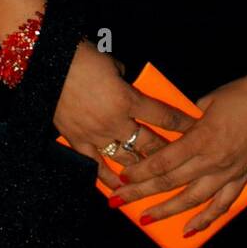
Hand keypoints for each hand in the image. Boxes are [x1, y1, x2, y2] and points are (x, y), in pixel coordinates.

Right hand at [52, 41, 198, 177]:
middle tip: (179, 162)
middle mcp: (116, 122)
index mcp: (129, 100)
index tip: (195, 129)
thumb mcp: (114, 65)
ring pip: (125, 159)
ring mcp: (96, 135)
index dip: (182, 123)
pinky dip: (107, 179)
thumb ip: (126, 80)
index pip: (163, 116)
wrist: (51, 64)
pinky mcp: (78, 141)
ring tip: (154, 178)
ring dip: (141, 169)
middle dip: (165, 153)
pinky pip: (95, 166)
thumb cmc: (85, 58)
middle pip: (148, 144)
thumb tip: (130, 86)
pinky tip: (118, 189)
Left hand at [107, 65, 246, 236]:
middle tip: (119, 203)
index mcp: (202, 138)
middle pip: (171, 182)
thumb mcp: (209, 99)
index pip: (163, 161)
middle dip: (142, 194)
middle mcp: (214, 160)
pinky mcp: (244, 176)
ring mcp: (229, 172)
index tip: (122, 178)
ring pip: (193, 200)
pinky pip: (222, 204)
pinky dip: (206, 219)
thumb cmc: (245, 92)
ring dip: (168, 212)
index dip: (141, 172)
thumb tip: (171, 130)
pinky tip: (190, 231)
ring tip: (146, 220)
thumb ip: (187, 118)